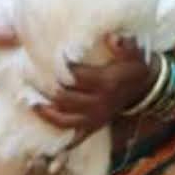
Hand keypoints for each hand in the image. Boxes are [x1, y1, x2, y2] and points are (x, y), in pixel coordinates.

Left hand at [34, 35, 150, 134]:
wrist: (143, 89)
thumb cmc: (133, 67)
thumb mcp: (134, 53)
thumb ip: (125, 44)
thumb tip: (112, 37)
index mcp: (106, 82)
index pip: (76, 76)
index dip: (60, 69)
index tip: (47, 59)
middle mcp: (99, 103)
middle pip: (65, 98)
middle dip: (48, 90)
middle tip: (30, 80)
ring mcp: (95, 118)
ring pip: (64, 119)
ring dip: (46, 112)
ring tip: (32, 103)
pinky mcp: (94, 127)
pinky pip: (74, 137)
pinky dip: (60, 137)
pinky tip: (45, 133)